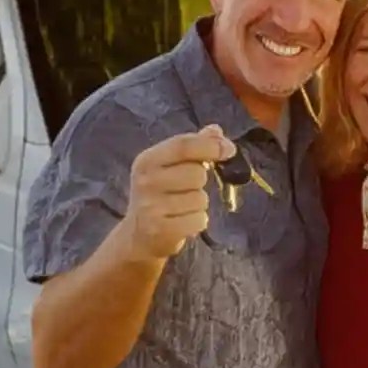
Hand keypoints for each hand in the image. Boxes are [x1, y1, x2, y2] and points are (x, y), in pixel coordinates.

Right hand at [126, 125, 234, 259]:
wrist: (138, 236)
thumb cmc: (160, 195)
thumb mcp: (169, 167)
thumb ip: (193, 147)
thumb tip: (216, 130)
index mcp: (147, 160)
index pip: (183, 144)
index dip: (211, 145)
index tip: (229, 150)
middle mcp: (146, 182)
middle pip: (196, 173)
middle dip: (201, 181)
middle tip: (187, 189)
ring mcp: (151, 207)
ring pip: (200, 198)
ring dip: (199, 204)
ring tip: (182, 208)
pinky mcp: (161, 230)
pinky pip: (199, 220)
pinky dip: (198, 221)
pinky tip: (183, 222)